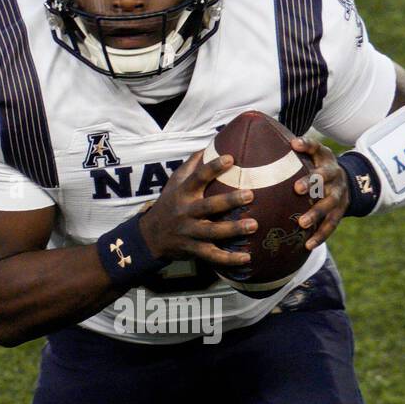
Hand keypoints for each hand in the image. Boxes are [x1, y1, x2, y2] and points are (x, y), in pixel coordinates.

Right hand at [139, 150, 256, 267]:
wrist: (150, 236)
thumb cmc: (169, 204)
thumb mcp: (174, 183)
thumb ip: (192, 165)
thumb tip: (212, 144)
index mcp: (183, 193)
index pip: (198, 177)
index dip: (213, 168)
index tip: (231, 158)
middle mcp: (185, 212)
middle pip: (209, 206)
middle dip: (229, 201)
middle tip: (250, 195)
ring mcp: (189, 232)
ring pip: (212, 232)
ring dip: (233, 230)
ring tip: (254, 225)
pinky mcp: (193, 249)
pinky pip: (212, 256)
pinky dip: (229, 259)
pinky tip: (247, 258)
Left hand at [290, 136, 348, 248]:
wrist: (349, 181)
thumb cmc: (318, 167)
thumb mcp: (311, 154)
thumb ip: (293, 152)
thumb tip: (262, 145)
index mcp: (325, 158)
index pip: (316, 147)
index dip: (306, 145)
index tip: (294, 144)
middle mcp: (334, 174)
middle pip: (324, 177)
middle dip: (312, 182)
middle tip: (296, 189)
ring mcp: (339, 194)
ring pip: (329, 203)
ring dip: (316, 213)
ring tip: (301, 223)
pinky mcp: (341, 211)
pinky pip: (332, 224)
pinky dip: (321, 235)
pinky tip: (308, 245)